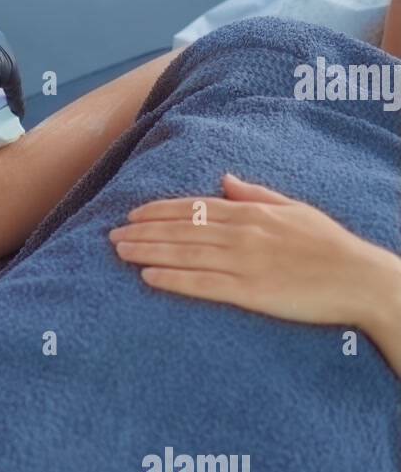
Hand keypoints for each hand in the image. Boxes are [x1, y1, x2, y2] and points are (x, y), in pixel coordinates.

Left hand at [110, 174, 400, 328]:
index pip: (193, 208)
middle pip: (180, 230)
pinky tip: (147, 277)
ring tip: (119, 251)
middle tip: (111, 235)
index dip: (158, 211)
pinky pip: (202, 284)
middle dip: (142, 231)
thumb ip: (256, 194)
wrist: (360, 279)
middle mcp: (241, 234)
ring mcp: (243, 263)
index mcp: (250, 213)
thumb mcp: (295, 209)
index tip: (132, 214)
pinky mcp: (249, 291)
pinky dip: (172, 279)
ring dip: (147, 251)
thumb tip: (225, 179)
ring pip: (184, 254)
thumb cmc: (329, 245)